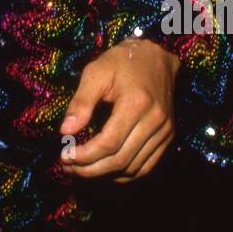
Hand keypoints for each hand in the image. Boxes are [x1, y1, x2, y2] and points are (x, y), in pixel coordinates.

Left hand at [59, 39, 180, 181]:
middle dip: (90, 169)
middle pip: (120, 160)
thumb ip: (81, 102)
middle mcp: (155, 121)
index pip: (108, 143)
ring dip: (105, 174)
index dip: (84, 156)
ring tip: (81, 169)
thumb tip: (65, 132)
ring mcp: (165, 131)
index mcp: (136, 104)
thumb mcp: (96, 73)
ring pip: (133, 168)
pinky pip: (146, 166)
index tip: (64, 156)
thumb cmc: (121, 62)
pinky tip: (105, 169)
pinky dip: (124, 174)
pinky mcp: (168, 136)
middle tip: (68, 167)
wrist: (156, 57)